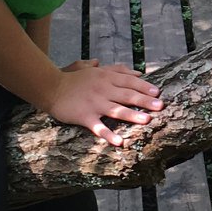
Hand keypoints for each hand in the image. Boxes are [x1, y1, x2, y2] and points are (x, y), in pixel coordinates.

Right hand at [46, 60, 163, 144]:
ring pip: (117, 110)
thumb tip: (136, 72)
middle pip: (127, 95)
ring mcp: (94, 104)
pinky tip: (119, 142)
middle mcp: (103, 90)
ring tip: (147, 121)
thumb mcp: (94, 69)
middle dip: (145, 101)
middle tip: (160, 106)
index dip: (144, 87)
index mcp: (105, 78)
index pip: (129, 82)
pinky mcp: (84, 117)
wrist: (51, 88)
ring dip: (132, 116)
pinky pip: (98, 127)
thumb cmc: (73, 78)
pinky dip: (108, 135)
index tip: (157, 92)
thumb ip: (115, 69)